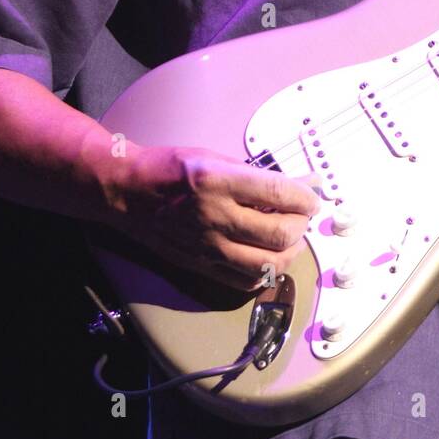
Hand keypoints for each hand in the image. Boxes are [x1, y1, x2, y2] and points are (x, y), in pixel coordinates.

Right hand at [112, 145, 320, 291]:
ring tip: (289, 238)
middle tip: (302, 216)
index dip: (306, 198)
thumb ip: (255, 175)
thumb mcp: (214, 156)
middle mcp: (215, 216)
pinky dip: (265, 272)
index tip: (312, 198)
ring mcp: (208, 246)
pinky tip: (266, 256)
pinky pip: (245, 282)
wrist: (126, 192)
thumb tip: (297, 185)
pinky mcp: (201, 266)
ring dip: (289, 252)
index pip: (280, 194)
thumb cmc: (169, 168)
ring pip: (268, 264)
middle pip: (281, 233)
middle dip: (302, 225)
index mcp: (219, 180)